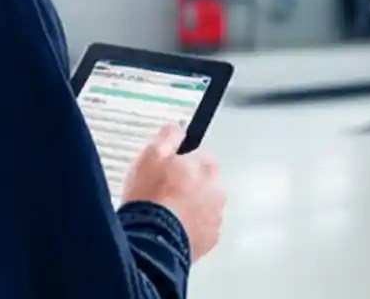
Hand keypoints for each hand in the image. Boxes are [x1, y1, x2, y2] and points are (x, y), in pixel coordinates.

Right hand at [122, 124, 225, 261]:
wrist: (151, 240)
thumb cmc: (151, 197)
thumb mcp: (151, 155)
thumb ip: (167, 136)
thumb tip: (175, 129)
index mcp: (207, 166)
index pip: (198, 158)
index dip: (177, 164)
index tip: (164, 172)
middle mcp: (217, 191)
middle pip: (201, 183)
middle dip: (184, 187)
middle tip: (159, 195)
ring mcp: (215, 217)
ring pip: (201, 208)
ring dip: (186, 209)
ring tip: (161, 216)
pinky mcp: (209, 239)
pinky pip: (198, 230)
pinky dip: (186, 230)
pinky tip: (167, 231)